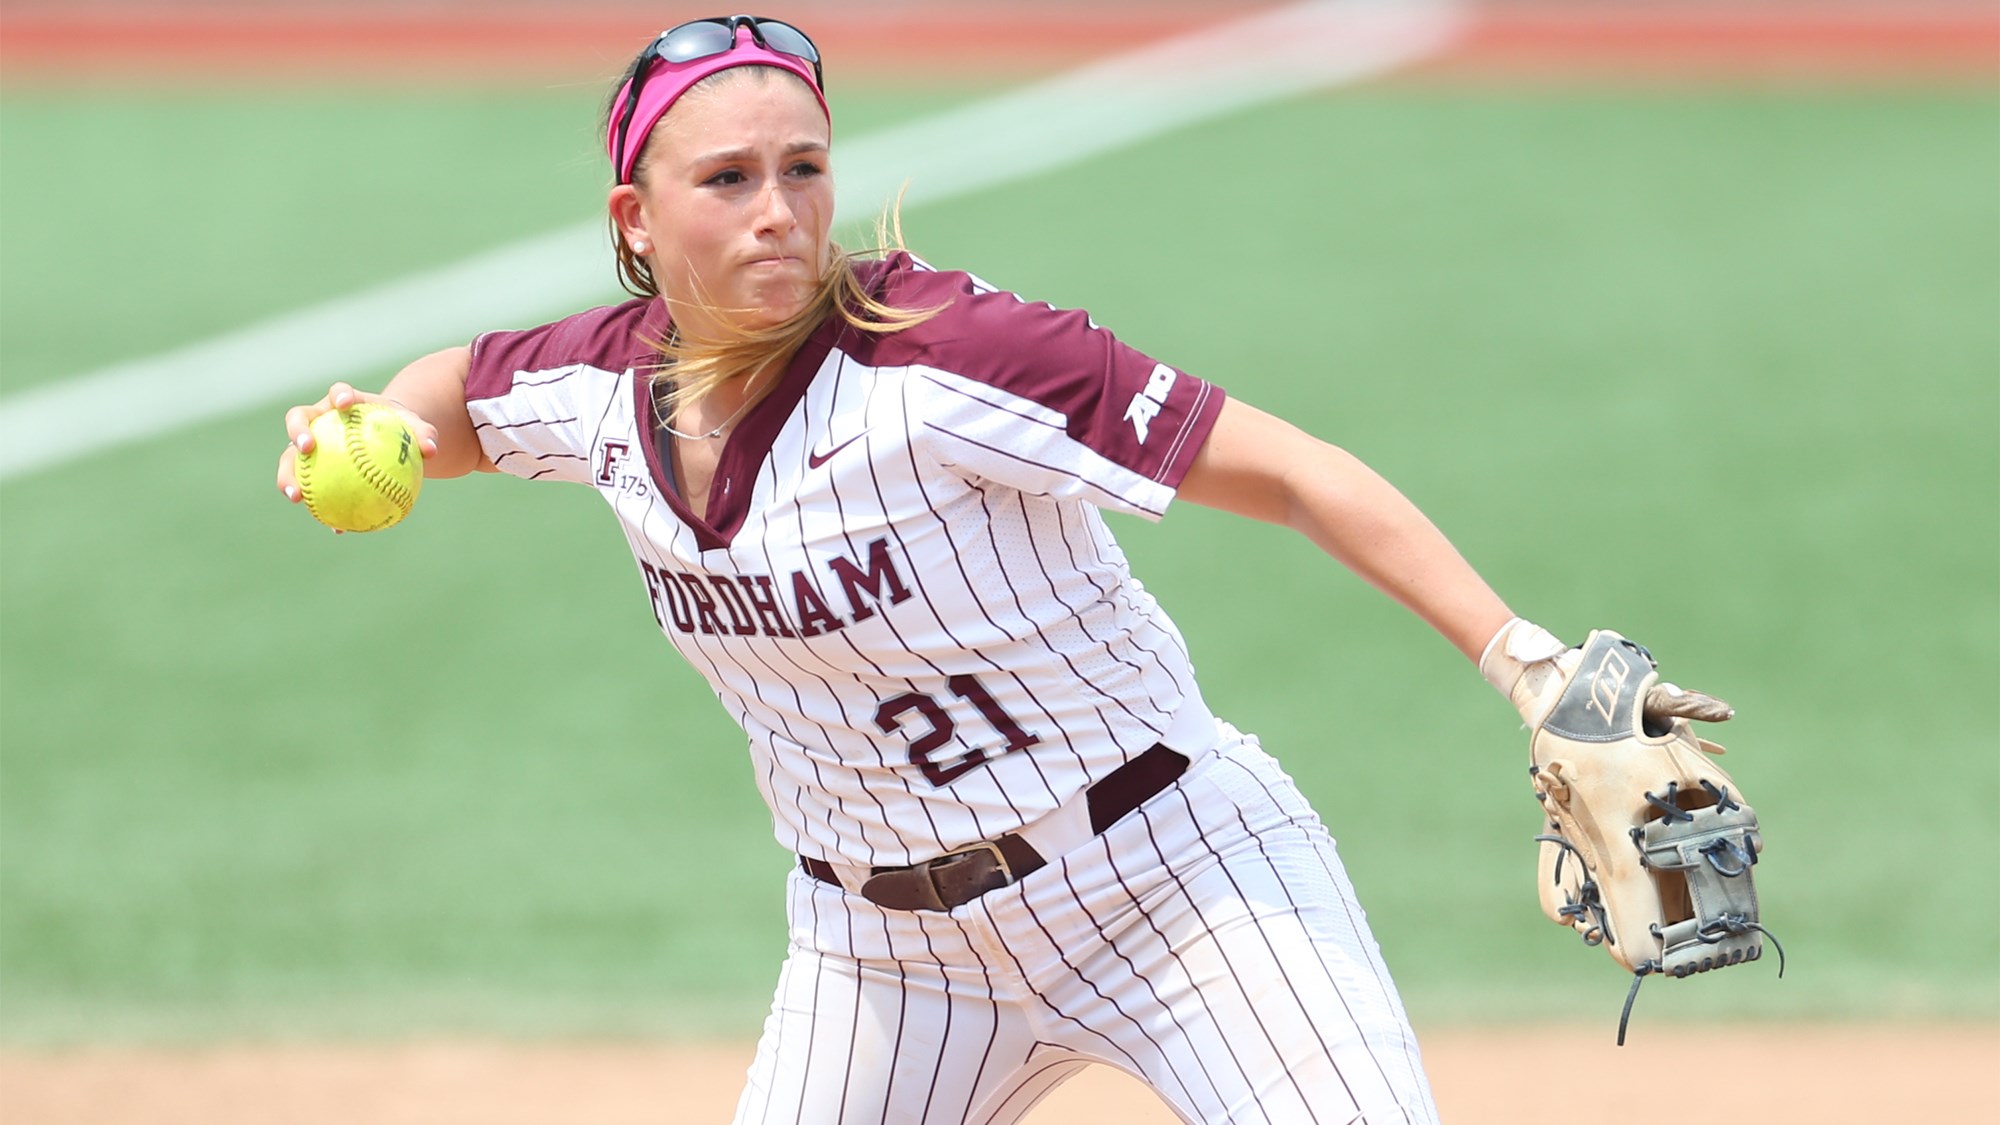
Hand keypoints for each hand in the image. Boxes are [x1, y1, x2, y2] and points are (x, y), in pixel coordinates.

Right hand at [276, 382, 440, 519]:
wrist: (386, 439)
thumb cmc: (399, 428)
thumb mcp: (414, 428)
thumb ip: (423, 434)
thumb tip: (431, 450)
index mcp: (343, 403)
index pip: (338, 392)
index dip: (338, 395)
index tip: (344, 404)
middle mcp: (320, 419)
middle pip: (298, 418)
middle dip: (297, 431)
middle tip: (306, 448)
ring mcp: (310, 443)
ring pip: (290, 457)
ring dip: (288, 476)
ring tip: (297, 496)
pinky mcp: (309, 467)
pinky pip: (311, 487)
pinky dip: (321, 506)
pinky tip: (336, 527)